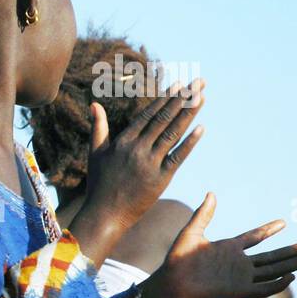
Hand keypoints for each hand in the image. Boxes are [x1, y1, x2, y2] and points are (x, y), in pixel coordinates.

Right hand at [77, 80, 206, 236]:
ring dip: (189, 114)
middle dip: (183, 99)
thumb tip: (94, 104)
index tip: (179, 85)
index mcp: (123, 141)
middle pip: (164, 119)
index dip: (165, 99)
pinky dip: (190, 142)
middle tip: (199, 83)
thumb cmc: (99, 184)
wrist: (105, 215)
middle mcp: (137, 149)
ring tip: (202, 97)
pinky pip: (178, 157)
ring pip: (173, 133)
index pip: (148, 115)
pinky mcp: (160, 179)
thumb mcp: (95, 153)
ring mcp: (149, 163)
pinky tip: (201, 128)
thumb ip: (98, 127)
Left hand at [139, 194, 296, 297]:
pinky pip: (263, 288)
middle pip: (272, 255)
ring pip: (273, 270)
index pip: (255, 237)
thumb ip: (204, 214)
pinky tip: (291, 276)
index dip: (269, 230)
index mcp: (228, 248)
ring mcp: (240, 277)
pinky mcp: (238, 290)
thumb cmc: (176, 259)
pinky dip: (277, 284)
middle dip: (292, 250)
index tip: (283, 222)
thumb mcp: (192, 232)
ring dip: (292, 265)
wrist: (170, 283)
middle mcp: (238, 262)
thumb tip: (211, 193)